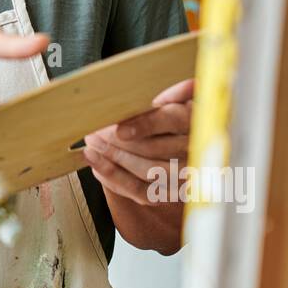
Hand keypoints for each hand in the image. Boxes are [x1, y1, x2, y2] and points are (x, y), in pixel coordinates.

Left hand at [82, 78, 193, 204]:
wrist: (184, 148)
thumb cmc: (177, 118)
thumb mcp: (183, 100)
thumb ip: (178, 93)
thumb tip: (171, 93)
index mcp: (195, 121)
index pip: (171, 121)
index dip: (144, 125)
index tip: (119, 130)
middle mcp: (194, 150)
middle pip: (153, 149)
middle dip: (118, 142)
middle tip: (94, 133)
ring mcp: (185, 175)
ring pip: (146, 171)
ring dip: (113, 160)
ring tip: (91, 148)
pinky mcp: (171, 194)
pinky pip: (140, 191)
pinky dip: (116, 179)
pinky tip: (97, 166)